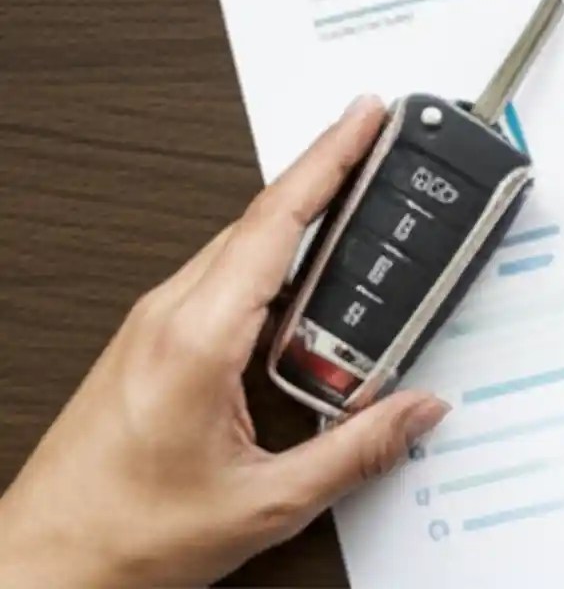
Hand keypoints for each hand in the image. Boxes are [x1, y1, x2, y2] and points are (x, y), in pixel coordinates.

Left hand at [0, 96, 450, 587]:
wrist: (47, 559)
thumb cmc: (128, 531)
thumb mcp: (267, 501)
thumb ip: (358, 450)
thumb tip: (418, 411)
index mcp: (198, 338)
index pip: (276, 221)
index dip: (328, 159)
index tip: (363, 116)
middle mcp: (171, 315)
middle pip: (262, 220)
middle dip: (326, 174)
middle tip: (379, 148)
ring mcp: (156, 324)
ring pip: (242, 248)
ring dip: (300, 224)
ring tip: (356, 218)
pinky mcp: (153, 341)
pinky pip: (223, 279)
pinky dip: (273, 266)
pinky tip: (302, 291)